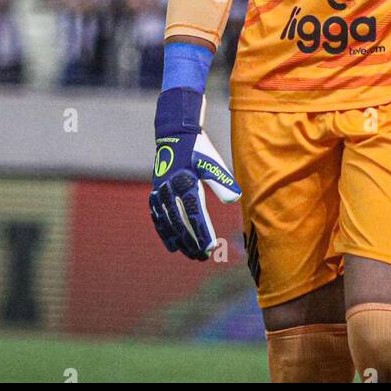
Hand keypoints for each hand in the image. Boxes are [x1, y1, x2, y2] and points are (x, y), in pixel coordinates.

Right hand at [149, 87, 240, 259]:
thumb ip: (223, 181)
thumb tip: (234, 200)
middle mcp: (169, 190)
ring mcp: (160, 193)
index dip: (202, 232)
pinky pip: (158, 218)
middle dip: (192, 241)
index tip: (210, 248)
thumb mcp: (212, 162)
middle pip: (180, 223)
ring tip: (191, 254)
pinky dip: (165, 232)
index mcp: (185, 182)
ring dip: (179, 241)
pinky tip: (172, 246)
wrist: (174, 134)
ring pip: (168, 223)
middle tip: (203, 256)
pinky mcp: (155, 194)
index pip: (194, 214)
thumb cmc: (199, 149)